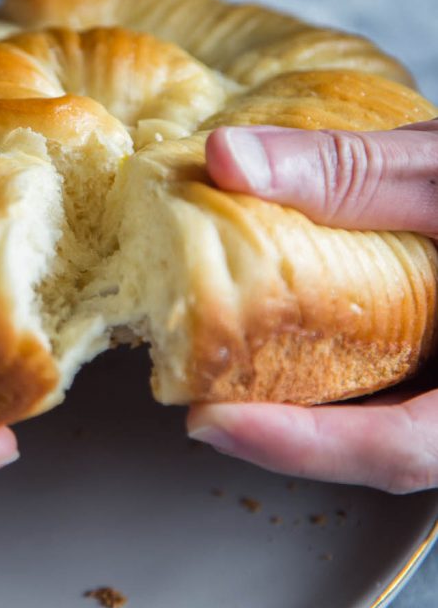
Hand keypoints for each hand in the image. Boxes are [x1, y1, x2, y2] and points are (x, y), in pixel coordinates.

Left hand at [187, 121, 437, 492]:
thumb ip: (348, 171)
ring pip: (388, 423)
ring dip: (307, 410)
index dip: (306, 448)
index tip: (211, 425)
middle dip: (289, 438)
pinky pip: (394, 384)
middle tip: (199, 408)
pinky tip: (279, 337)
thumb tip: (225, 159)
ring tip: (222, 376)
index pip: (408, 447)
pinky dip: (332, 373)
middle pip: (386, 448)